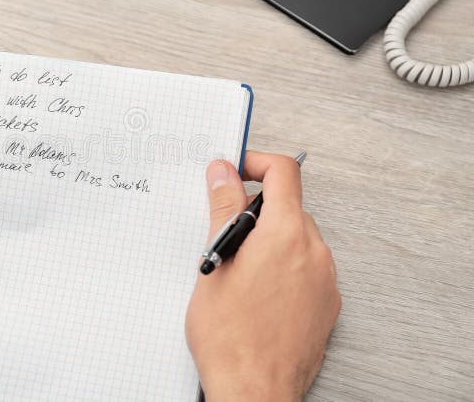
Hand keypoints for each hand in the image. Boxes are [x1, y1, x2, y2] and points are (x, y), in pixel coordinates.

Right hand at [185, 151, 340, 400]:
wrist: (255, 390)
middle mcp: (314, 252)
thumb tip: (223, 172)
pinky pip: (307, 267)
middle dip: (256, 212)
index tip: (235, 170)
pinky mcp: (328, 303)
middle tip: (225, 237)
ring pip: (297, 238)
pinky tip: (257, 293)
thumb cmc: (230, 337)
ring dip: (271, 242)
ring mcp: (326, 280)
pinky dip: (285, 268)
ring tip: (238, 274)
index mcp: (285, 234)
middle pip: (289, 207)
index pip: (283, 172)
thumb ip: (223, 209)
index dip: (256, 162)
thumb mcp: (214, 263)